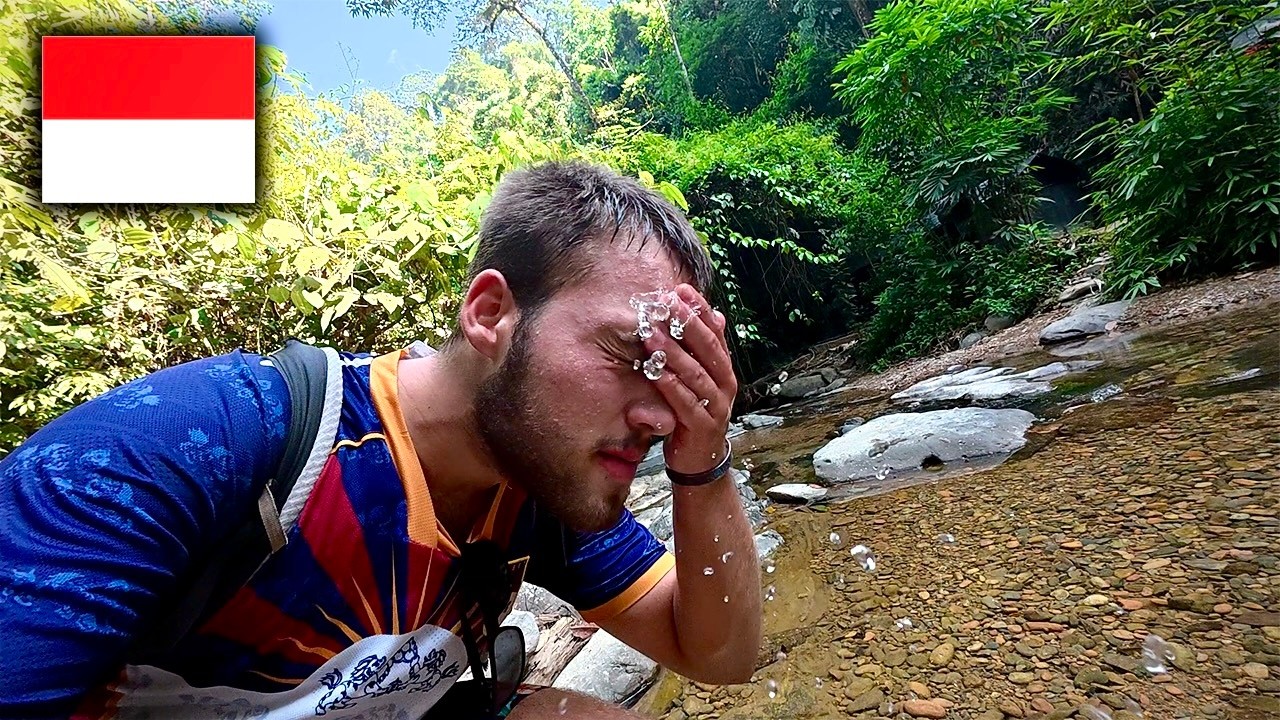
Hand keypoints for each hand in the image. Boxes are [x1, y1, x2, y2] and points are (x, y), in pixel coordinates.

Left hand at [641, 284, 737, 474]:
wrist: (700, 460)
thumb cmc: (697, 414)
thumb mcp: (703, 379)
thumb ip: (706, 351)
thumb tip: (716, 314)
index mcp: (725, 370)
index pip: (715, 333)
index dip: (700, 310)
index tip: (682, 289)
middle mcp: (725, 384)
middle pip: (708, 349)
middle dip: (687, 323)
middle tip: (667, 302)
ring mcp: (716, 406)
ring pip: (695, 373)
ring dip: (673, 352)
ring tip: (653, 332)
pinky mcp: (702, 426)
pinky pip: (685, 402)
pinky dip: (670, 386)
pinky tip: (654, 371)